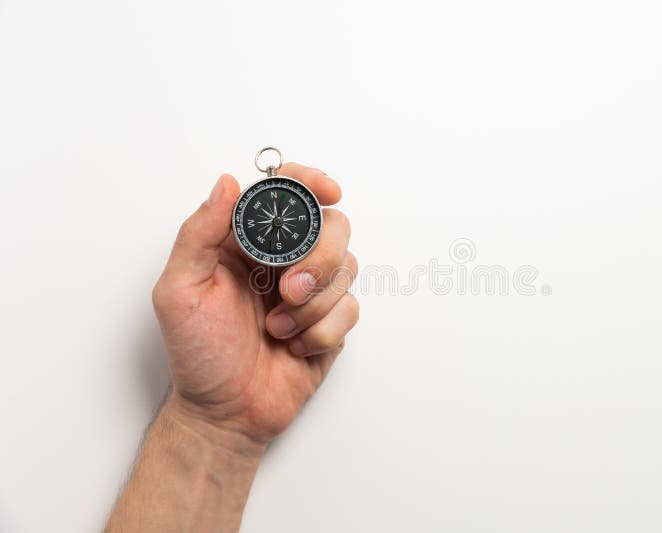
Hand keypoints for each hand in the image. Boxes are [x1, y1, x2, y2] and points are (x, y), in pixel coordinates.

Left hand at [152, 164, 357, 451]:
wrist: (224, 414)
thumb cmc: (198, 354)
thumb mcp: (179, 291)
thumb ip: (199, 234)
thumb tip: (226, 183)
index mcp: (246, 242)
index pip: (287, 193)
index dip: (311, 183)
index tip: (329, 192)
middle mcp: (283, 260)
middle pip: (331, 227)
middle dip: (318, 259)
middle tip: (288, 290)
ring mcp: (310, 290)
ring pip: (347, 267)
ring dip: (314, 303)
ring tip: (278, 328)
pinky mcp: (330, 322)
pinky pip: (351, 308)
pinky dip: (323, 331)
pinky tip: (295, 346)